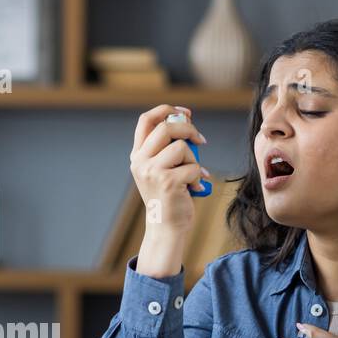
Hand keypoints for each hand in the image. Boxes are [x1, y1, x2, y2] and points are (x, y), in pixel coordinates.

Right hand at [129, 104, 210, 236]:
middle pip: (165, 127)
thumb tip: (185, 119)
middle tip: (200, 141)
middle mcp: (140, 162)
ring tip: (193, 174)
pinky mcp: (167, 182)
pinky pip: (193, 167)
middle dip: (188, 129)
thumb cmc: (169, 197)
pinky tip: (194, 188)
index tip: (186, 114)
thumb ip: (167, 146)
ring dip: (194, 159)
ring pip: (181, 147)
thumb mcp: (162, 168)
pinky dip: (199, 176)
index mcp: (137, 155)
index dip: (167, 110)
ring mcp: (151, 172)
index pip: (146, 119)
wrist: (166, 228)